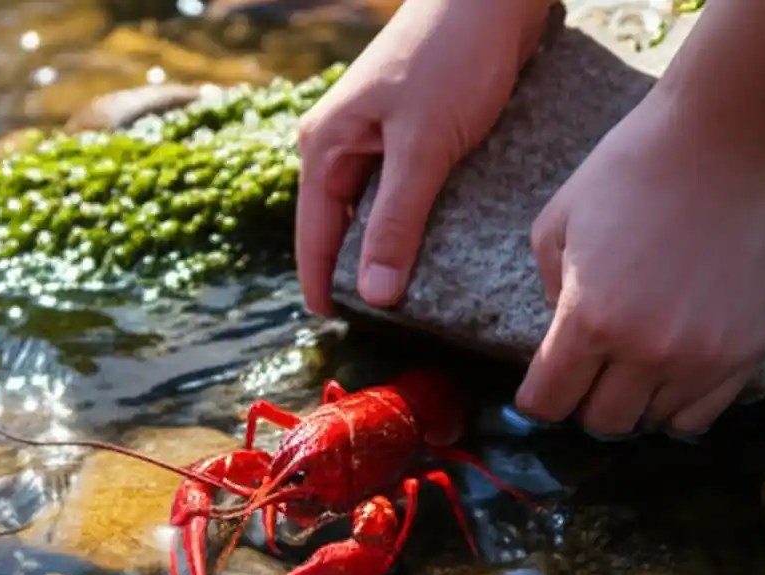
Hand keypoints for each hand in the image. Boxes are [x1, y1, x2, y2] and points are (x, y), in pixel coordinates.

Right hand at [294, 0, 549, 315]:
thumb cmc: (451, 58)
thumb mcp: (421, 149)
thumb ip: (395, 222)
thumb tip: (372, 294)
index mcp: (326, 145)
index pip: (313, 234)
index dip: (321, 283)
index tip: (332, 326)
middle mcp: (342, 141)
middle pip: (339, 223)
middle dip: (355, 268)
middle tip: (382, 319)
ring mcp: (376, 133)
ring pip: (373, 206)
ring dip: (388, 243)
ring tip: (408, 288)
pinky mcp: (411, 127)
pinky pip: (402, 186)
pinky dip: (413, 216)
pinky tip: (436, 241)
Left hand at [515, 91, 764, 436]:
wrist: (731, 142)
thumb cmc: (634, 169)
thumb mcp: (558, 221)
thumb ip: (547, 288)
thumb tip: (560, 337)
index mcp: (589, 319)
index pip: (548, 403)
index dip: (537, 398)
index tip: (542, 387)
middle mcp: (645, 351)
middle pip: (600, 423)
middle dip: (584, 401)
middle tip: (589, 370)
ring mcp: (701, 357)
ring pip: (650, 423)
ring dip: (633, 401)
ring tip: (633, 362)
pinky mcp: (745, 352)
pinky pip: (699, 417)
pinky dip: (677, 404)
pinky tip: (670, 371)